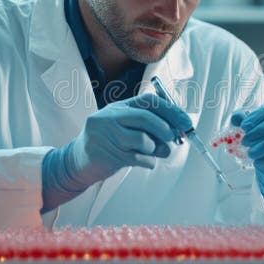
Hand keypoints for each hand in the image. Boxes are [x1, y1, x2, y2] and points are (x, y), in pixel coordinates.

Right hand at [42, 94, 191, 211]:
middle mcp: (111, 117)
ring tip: (152, 153)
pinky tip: (144, 161)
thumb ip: (149, 126)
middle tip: (172, 139)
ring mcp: (107, 136)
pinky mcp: (107, 155)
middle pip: (146, 118)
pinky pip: (139, 159)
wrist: (77, 161)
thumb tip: (178, 131)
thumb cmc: (109, 142)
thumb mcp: (125, 127)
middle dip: (165, 130)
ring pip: (144, 141)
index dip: (171, 111)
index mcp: (119, 107)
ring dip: (155, 150)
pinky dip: (149, 162)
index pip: (149, 101)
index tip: (186, 122)